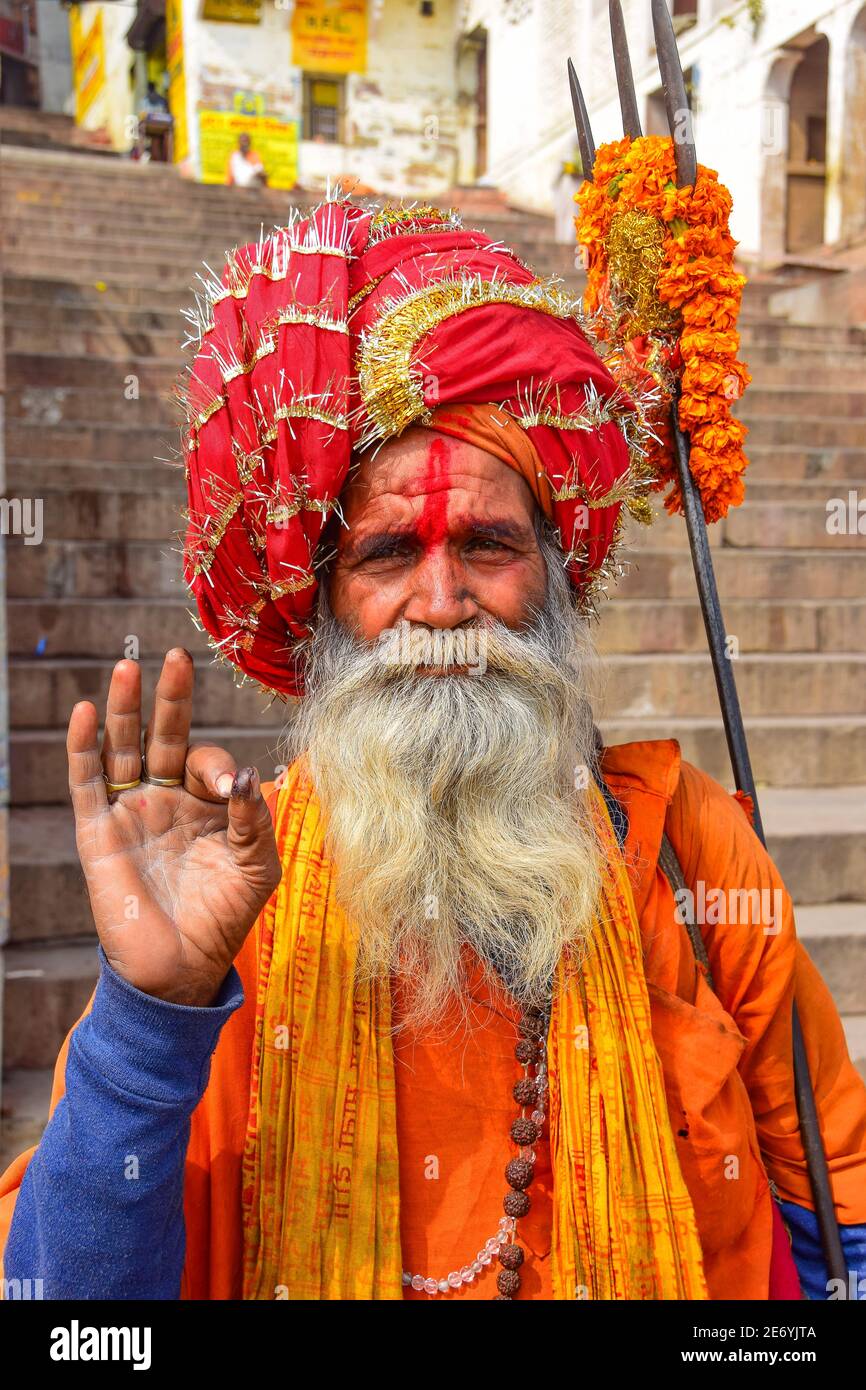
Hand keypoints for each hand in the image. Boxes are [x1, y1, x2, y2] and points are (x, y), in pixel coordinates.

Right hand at [67, 648, 281, 1006]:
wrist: (180, 967)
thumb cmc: (224, 916)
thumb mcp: (257, 866)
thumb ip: (255, 819)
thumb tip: (243, 776)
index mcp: (205, 805)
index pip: (206, 762)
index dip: (216, 766)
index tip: (226, 788)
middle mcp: (165, 800)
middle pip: (163, 736)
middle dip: (169, 699)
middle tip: (175, 658)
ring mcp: (129, 812)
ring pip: (123, 749)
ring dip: (125, 709)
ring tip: (128, 667)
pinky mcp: (98, 831)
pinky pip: (87, 781)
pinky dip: (84, 746)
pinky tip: (88, 712)